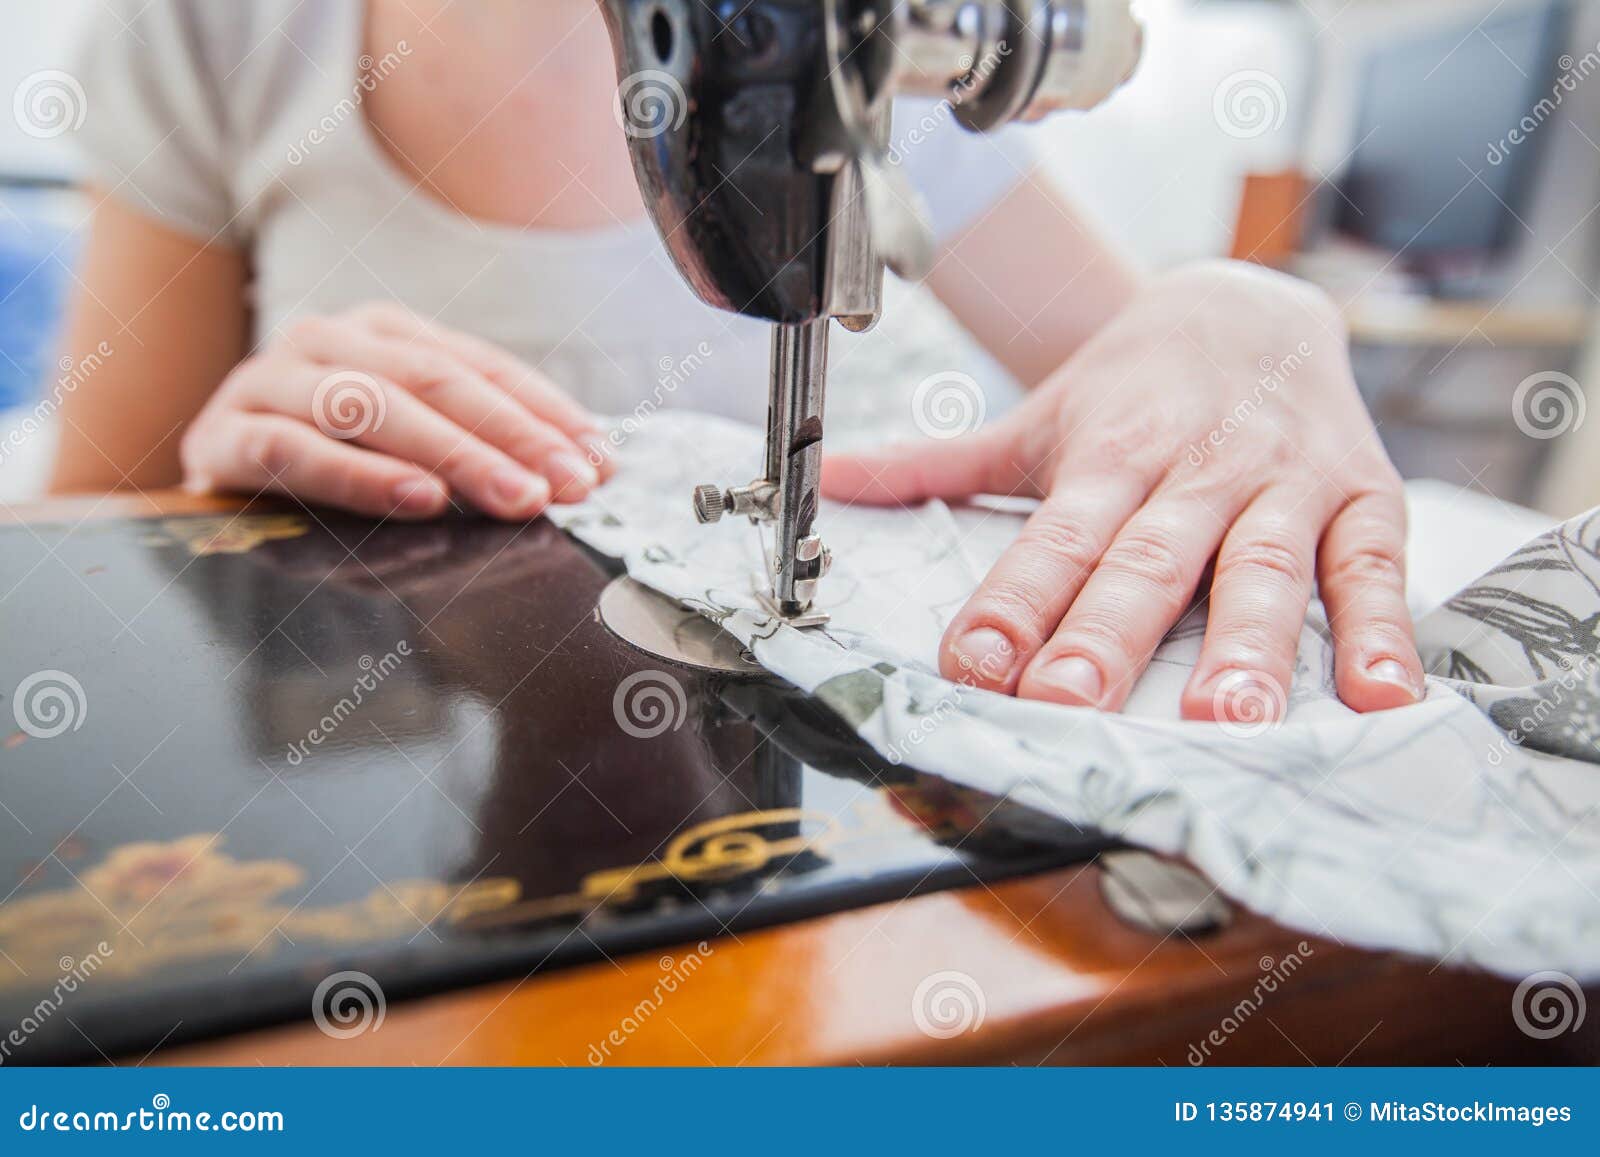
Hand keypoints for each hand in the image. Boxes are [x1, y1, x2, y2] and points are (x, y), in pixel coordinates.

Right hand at [181, 303, 610, 519]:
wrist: (213, 480)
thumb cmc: (332, 461)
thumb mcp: (413, 440)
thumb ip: (487, 444)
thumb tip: (592, 469)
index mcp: (385, 332)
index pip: (481, 367)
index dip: (546, 414)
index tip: (598, 463)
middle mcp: (329, 340)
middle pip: (435, 382)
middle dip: (513, 437)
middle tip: (565, 487)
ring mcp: (271, 380)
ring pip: (373, 408)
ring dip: (453, 456)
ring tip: (513, 496)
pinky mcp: (224, 434)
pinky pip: (296, 451)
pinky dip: (361, 477)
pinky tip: (417, 500)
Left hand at [823, 261, 1422, 721]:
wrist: (1248, 301)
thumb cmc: (1134, 387)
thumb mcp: (1036, 419)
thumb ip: (937, 462)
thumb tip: (831, 477)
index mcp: (1110, 454)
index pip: (1053, 538)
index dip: (1012, 601)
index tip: (972, 665)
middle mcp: (1196, 467)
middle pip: (1148, 559)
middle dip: (1109, 634)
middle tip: (1074, 704)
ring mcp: (1283, 481)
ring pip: (1262, 566)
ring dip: (1249, 644)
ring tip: (1231, 715)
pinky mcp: (1361, 494)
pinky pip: (1372, 566)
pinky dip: (1382, 629)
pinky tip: (1381, 693)